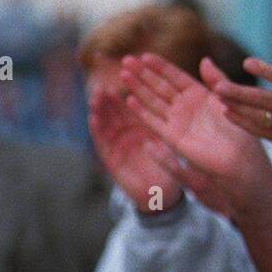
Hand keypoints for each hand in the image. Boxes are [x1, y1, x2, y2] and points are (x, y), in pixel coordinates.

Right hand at [89, 88, 181, 213]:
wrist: (163, 195)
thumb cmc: (170, 167)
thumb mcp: (172, 141)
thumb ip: (171, 122)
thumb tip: (178, 99)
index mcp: (144, 126)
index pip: (136, 104)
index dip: (129, 90)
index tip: (126, 75)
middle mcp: (129, 134)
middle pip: (118, 111)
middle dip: (110, 97)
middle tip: (106, 81)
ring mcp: (119, 146)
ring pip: (108, 124)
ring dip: (101, 110)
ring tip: (96, 96)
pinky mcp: (112, 160)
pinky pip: (104, 144)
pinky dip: (98, 131)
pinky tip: (94, 118)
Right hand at [121, 53, 271, 214]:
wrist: (243, 159)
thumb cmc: (241, 130)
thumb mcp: (229, 99)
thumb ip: (217, 80)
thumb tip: (204, 60)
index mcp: (200, 95)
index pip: (175, 77)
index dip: (160, 66)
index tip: (144, 55)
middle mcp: (186, 107)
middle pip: (160, 87)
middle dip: (143, 74)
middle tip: (126, 60)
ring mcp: (179, 122)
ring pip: (154, 102)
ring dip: (138, 89)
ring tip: (123, 74)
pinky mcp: (174, 138)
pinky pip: (155, 123)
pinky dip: (142, 112)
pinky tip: (129, 100)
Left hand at [210, 50, 271, 165]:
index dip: (266, 71)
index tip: (247, 62)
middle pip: (266, 101)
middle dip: (241, 94)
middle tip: (219, 86)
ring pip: (260, 118)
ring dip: (237, 108)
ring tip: (219, 97)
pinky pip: (261, 132)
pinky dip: (243, 123)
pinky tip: (228, 113)